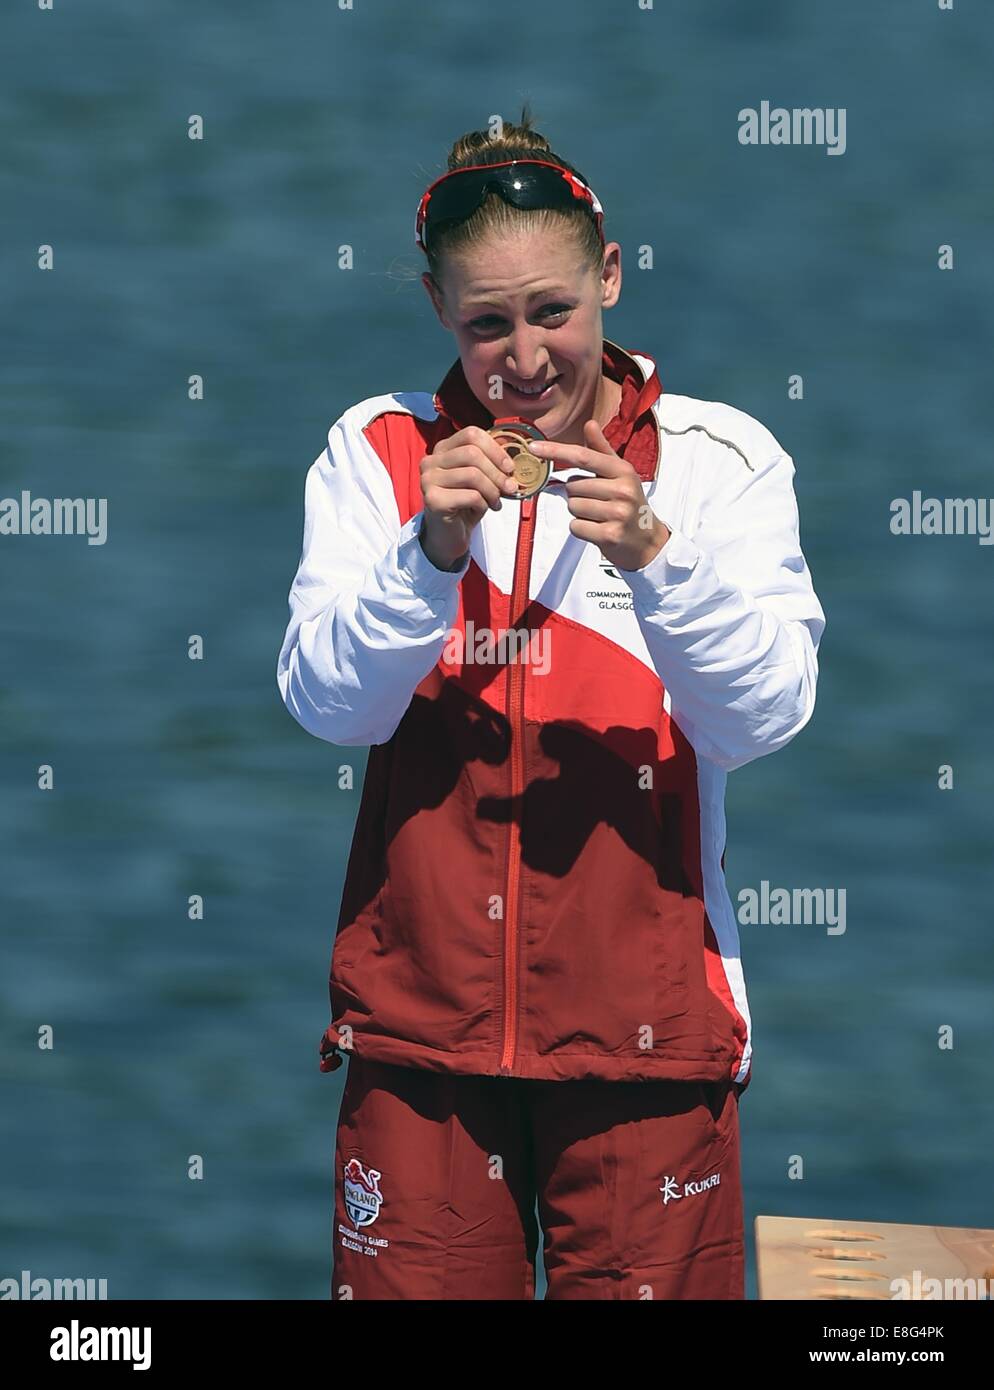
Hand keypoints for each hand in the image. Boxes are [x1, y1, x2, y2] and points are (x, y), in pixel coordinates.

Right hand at [419, 426, 518, 568]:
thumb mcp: (480, 477)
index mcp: (443, 449)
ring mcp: (428, 480)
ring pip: (473, 475)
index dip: (495, 449)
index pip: (471, 434)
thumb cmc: (466, 503)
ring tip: (496, 501)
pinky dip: (483, 504)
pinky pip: (470, 495)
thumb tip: (514, 455)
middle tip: (510, 487)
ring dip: (492, 490)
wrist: (450, 535)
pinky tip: (482, 509)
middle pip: (472, 454)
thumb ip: (491, 462)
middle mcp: (431, 461)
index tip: (509, 466)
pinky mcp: (433, 500)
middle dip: (497, 472)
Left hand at [529, 420, 670, 570]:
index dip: (556, 451)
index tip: (534, 447)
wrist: (646, 540)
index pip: (583, 457)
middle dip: (577, 494)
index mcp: (623, 471)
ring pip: (573, 506)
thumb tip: (590, 424)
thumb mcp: (620, 474)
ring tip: (598, 515)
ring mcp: (617, 513)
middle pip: (572, 486)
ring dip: (579, 512)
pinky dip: (581, 528)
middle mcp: (622, 490)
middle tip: (597, 501)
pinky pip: (576, 526)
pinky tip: (598, 528)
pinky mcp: (610, 535)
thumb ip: (601, 450)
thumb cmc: (628, 503)